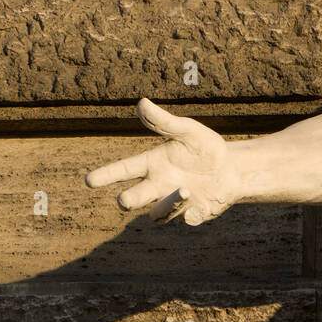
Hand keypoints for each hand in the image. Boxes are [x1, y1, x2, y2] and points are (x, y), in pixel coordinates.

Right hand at [85, 98, 239, 224]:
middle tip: (124, 199)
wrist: (232, 167)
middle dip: (127, 200)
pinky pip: (186, 219)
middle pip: (134, 197)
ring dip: (167, 204)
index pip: (124, 170)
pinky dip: (190, 214)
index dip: (106, 175)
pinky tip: (199, 205)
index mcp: (152, 164)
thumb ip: (164, 121)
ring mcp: (173, 202)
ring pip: (157, 212)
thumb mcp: (187, 131)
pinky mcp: (192, 214)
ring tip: (185, 190)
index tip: (89, 181)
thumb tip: (141, 103)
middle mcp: (158, 186)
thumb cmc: (205, 148)